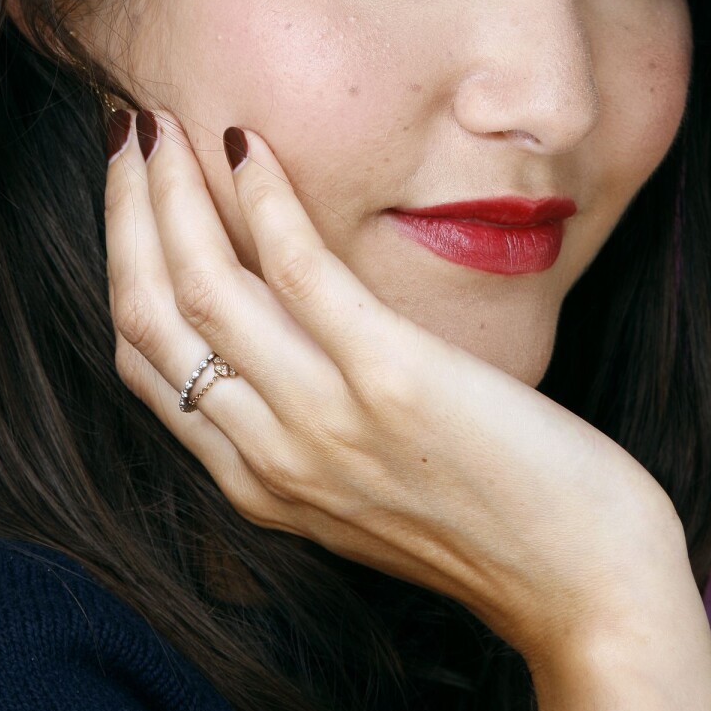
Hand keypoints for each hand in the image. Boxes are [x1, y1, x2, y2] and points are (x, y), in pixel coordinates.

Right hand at [104, 109, 686, 667]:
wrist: (587, 587)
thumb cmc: (497, 528)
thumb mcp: (369, 493)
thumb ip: (311, 432)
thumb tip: (291, 344)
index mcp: (257, 483)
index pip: (144, 362)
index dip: (123, 262)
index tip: (129, 191)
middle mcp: (270, 455)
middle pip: (150, 317)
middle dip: (124, 214)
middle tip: (125, 131)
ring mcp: (325, 421)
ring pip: (202, 288)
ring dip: (170, 193)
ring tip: (164, 123)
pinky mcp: (390, 380)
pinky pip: (298, 273)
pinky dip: (263, 201)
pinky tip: (251, 148)